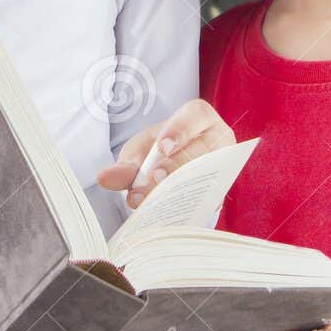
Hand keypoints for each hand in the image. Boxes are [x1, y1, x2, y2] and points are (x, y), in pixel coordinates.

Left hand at [95, 98, 234, 207]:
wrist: (176, 170)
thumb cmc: (159, 153)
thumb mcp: (141, 151)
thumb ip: (126, 163)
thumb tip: (105, 177)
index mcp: (198, 118)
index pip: (196, 115)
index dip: (181, 130)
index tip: (163, 147)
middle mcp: (218, 139)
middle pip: (202, 150)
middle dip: (177, 166)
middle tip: (154, 179)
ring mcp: (225, 166)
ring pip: (209, 176)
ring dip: (181, 190)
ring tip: (154, 201)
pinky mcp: (222, 192)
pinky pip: (209, 201)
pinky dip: (187, 208)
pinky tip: (168, 214)